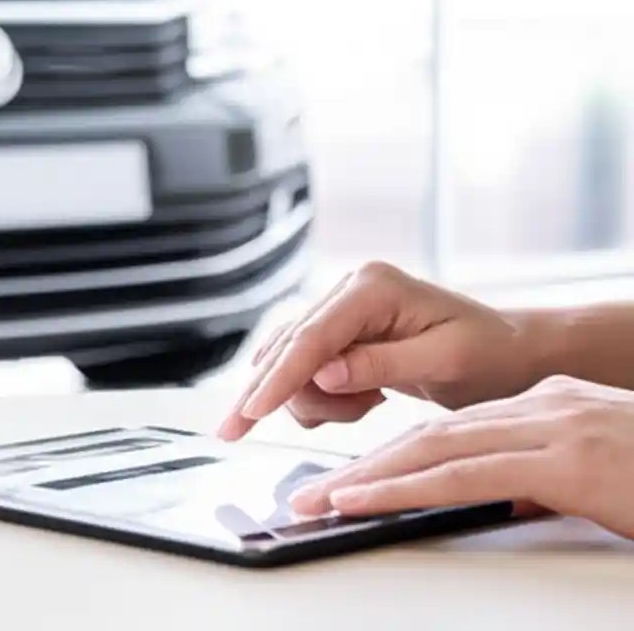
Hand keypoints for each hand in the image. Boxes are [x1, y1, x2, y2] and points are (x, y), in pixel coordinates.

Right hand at [218, 261, 543, 440]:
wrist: (511, 352)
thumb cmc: (492, 353)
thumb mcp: (446, 360)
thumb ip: (383, 364)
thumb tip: (325, 373)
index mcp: (373, 286)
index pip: (313, 337)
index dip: (278, 377)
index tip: (251, 411)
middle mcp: (349, 289)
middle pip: (288, 347)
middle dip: (265, 393)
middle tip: (230, 433)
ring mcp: (341, 310)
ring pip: (292, 363)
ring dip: (318, 401)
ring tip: (370, 406)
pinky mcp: (338, 333)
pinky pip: (305, 371)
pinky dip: (323, 399)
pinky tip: (361, 402)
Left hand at [286, 375, 633, 539]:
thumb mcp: (597, 479)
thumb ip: (543, 481)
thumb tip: (500, 501)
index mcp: (549, 406)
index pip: (451, 429)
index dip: (393, 456)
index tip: (348, 478)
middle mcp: (545, 406)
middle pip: (430, 434)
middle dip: (364, 465)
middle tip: (311, 493)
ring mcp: (555, 427)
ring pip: (434, 449)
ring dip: (367, 478)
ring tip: (318, 502)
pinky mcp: (567, 459)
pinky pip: (463, 475)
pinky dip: (403, 488)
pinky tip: (363, 501)